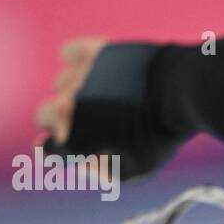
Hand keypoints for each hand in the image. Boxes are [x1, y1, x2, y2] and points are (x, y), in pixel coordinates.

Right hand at [33, 39, 185, 181]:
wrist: (180, 93)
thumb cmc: (159, 136)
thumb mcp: (135, 168)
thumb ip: (103, 171)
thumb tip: (83, 161)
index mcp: (75, 137)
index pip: (46, 150)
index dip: (55, 153)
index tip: (68, 150)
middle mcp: (68, 104)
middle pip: (43, 114)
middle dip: (59, 124)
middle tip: (85, 126)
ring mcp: (80, 75)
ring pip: (60, 83)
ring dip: (73, 93)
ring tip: (101, 99)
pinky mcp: (95, 52)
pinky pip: (69, 52)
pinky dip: (75, 61)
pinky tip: (93, 71)